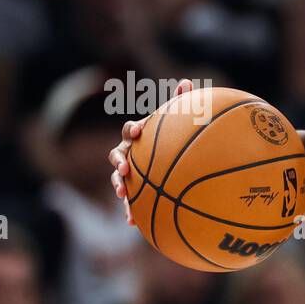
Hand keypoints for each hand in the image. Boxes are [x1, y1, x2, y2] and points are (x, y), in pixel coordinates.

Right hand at [109, 78, 192, 223]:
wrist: (174, 161)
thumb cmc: (174, 138)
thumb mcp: (178, 122)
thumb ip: (181, 103)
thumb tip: (187, 81)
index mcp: (139, 136)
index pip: (130, 129)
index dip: (132, 129)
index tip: (139, 131)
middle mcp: (129, 153)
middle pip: (117, 155)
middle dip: (118, 162)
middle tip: (124, 169)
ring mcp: (130, 173)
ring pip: (119, 180)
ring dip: (119, 186)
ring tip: (123, 195)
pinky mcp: (135, 191)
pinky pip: (130, 201)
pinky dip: (130, 211)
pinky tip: (133, 222)